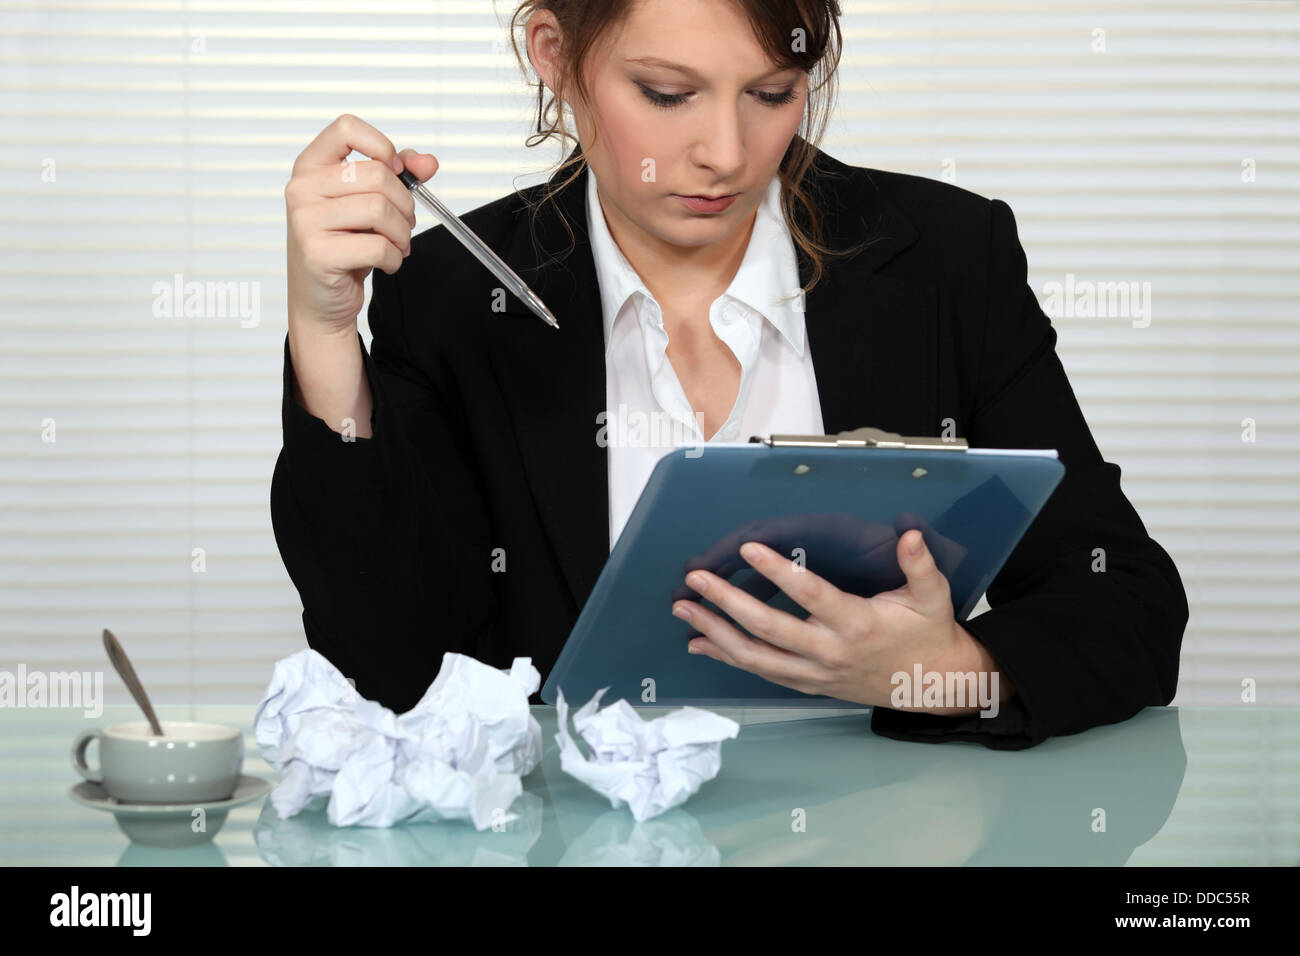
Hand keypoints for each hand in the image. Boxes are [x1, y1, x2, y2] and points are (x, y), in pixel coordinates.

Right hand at [285, 113, 437, 332]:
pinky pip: (378, 246)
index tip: (395, 172)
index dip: (381, 147)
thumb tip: (429, 163)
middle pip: (376, 175)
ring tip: (397, 245)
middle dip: (404, 204)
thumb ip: (399, 176)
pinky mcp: (317, 253)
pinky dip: (394, 258)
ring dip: (402, 233)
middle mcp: (302, 188)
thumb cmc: (344, 244)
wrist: (322, 297)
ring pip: (380, 210)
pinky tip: (386, 262)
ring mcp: (305, 220)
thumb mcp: (368, 202)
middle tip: (403, 224)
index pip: (346, 128)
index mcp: (311, 166)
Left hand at [671, 529, 1011, 710]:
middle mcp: (830, 652)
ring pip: (756, 657)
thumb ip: (918, 564)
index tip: (749, 549)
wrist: (929, 685)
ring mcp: (814, 673)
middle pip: (769, 629)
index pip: (811, 595)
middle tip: (695, 579)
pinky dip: (726, 657)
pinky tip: (698, 641)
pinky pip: (759, 671)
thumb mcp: (932, 596)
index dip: (779, 572)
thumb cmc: (927, 632)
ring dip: (715, 632)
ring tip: (683, 608)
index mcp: (857, 624)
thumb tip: (908, 531)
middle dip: (727, 603)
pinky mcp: (805, 683)